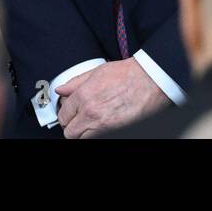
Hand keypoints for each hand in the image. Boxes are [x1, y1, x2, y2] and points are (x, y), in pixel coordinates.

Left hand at [54, 58, 168, 137]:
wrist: (149, 80)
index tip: (68, 114)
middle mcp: (89, 111)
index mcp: (83, 95)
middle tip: (75, 121)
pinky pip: (95, 138)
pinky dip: (94, 134)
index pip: (63, 114)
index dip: (64, 115)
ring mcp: (101, 123)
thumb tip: (61, 90)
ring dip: (81, 133)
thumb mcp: (96, 71)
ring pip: (80, 138)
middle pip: (69, 131)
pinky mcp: (113, 130)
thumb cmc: (127, 74)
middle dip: (70, 127)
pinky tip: (98, 126)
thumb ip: (75, 82)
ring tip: (86, 124)